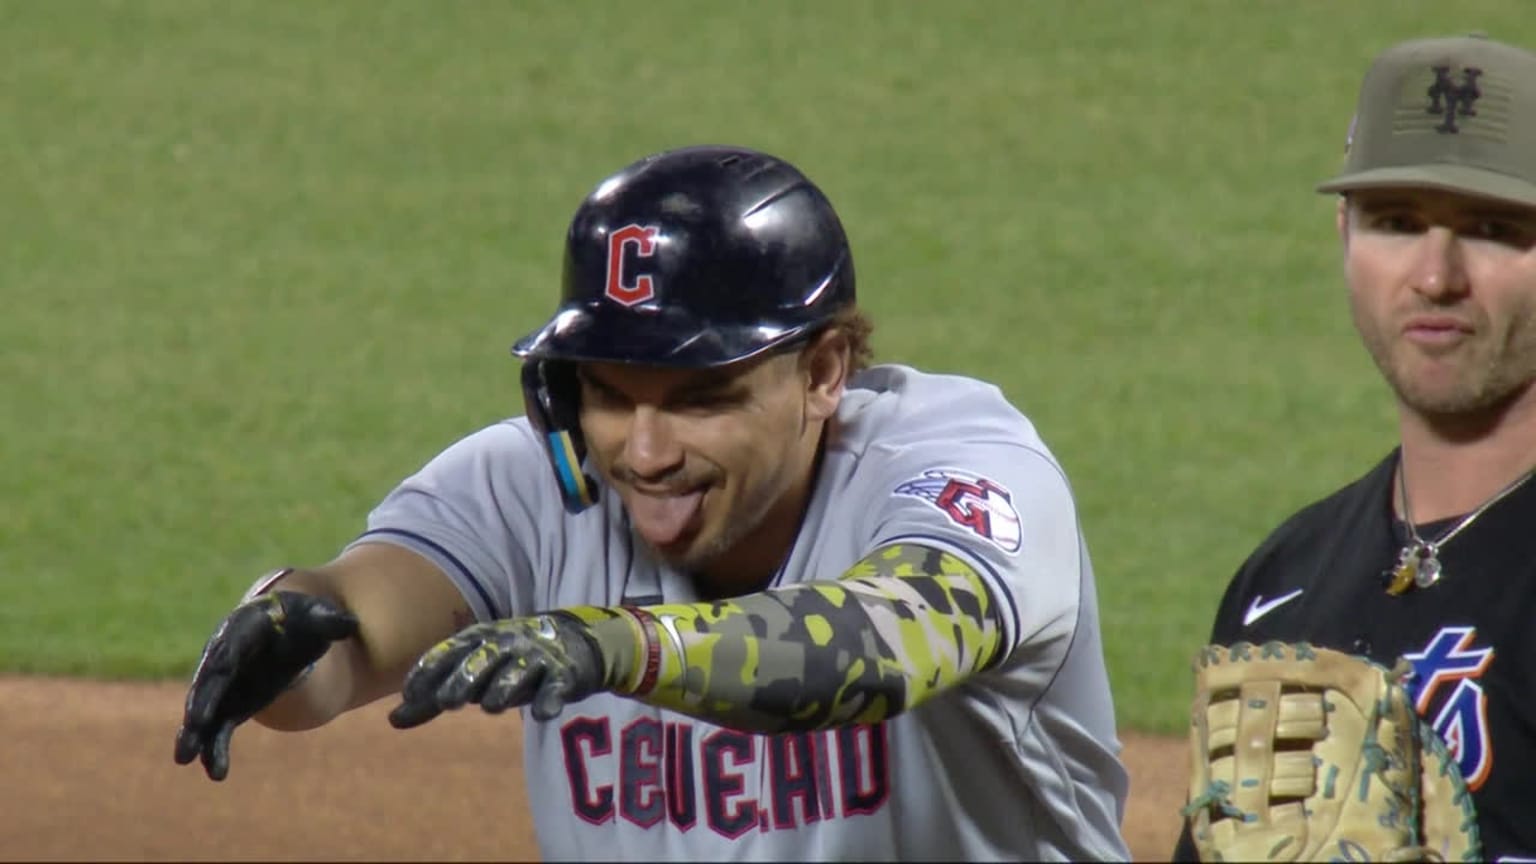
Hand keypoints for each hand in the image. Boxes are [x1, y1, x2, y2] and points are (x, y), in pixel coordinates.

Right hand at [173, 591, 358, 779]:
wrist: (285, 629)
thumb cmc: (300, 620)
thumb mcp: (317, 616)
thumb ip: (330, 622)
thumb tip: (351, 625)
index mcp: (242, 629)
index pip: (230, 646)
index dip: (223, 660)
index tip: (218, 672)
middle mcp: (224, 657)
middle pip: (210, 681)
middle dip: (201, 701)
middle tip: (195, 722)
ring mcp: (224, 684)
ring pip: (205, 710)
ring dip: (195, 733)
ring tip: (184, 758)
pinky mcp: (230, 706)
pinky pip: (219, 729)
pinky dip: (214, 749)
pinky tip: (216, 773)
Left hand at [388, 613, 603, 728]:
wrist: (574, 643)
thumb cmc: (508, 662)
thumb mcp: (471, 672)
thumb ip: (432, 698)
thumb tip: (391, 721)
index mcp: (478, 638)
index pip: (447, 652)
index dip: (428, 671)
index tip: (411, 694)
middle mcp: (505, 643)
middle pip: (480, 660)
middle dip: (464, 679)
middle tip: (448, 702)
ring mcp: (535, 658)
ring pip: (516, 673)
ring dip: (503, 689)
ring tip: (492, 706)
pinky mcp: (563, 674)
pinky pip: (555, 687)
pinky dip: (548, 700)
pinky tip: (542, 713)